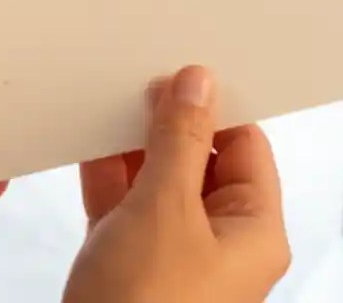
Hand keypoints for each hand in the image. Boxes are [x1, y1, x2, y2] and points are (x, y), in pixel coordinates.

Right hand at [66, 66, 290, 302]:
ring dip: (133, 149)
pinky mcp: (131, 269)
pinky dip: (108, 180)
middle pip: (203, 162)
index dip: (216, 106)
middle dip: (168, 125)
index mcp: (255, 232)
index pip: (247, 147)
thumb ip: (179, 141)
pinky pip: (126, 211)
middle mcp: (221, 245)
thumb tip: (196, 86)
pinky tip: (88, 148)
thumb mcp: (163, 209)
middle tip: (137, 85)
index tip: (182, 74)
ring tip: (109, 106)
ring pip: (160, 184)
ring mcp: (175, 258)